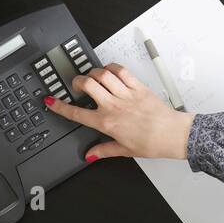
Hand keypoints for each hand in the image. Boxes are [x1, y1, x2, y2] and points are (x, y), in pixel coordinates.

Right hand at [44, 64, 194, 160]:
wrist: (172, 134)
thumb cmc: (152, 143)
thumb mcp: (124, 150)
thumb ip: (104, 150)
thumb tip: (90, 154)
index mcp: (107, 123)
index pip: (76, 113)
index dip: (60, 106)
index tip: (51, 100)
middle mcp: (114, 106)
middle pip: (87, 85)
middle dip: (76, 82)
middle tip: (76, 85)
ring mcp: (126, 94)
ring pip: (102, 75)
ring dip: (93, 73)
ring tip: (92, 77)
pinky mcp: (139, 87)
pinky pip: (122, 71)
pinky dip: (112, 68)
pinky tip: (110, 71)